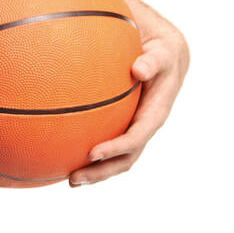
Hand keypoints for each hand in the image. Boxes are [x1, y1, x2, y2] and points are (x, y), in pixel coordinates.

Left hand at [69, 14, 190, 186]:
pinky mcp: (124, 126)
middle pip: (125, 159)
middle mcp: (145, 127)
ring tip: (68, 180)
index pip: (136, 137)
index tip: (92, 153)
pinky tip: (65, 156)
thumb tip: (138, 69)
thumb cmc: (162, 53)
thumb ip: (152, 61)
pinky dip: (89, 156)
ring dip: (94, 173)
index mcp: (156, 113)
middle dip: (101, 172)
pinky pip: (108, 144)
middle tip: (73, 179)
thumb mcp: (162, 53)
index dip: (116, 148)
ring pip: (116, 159)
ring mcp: (135, 130)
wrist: (167, 57)